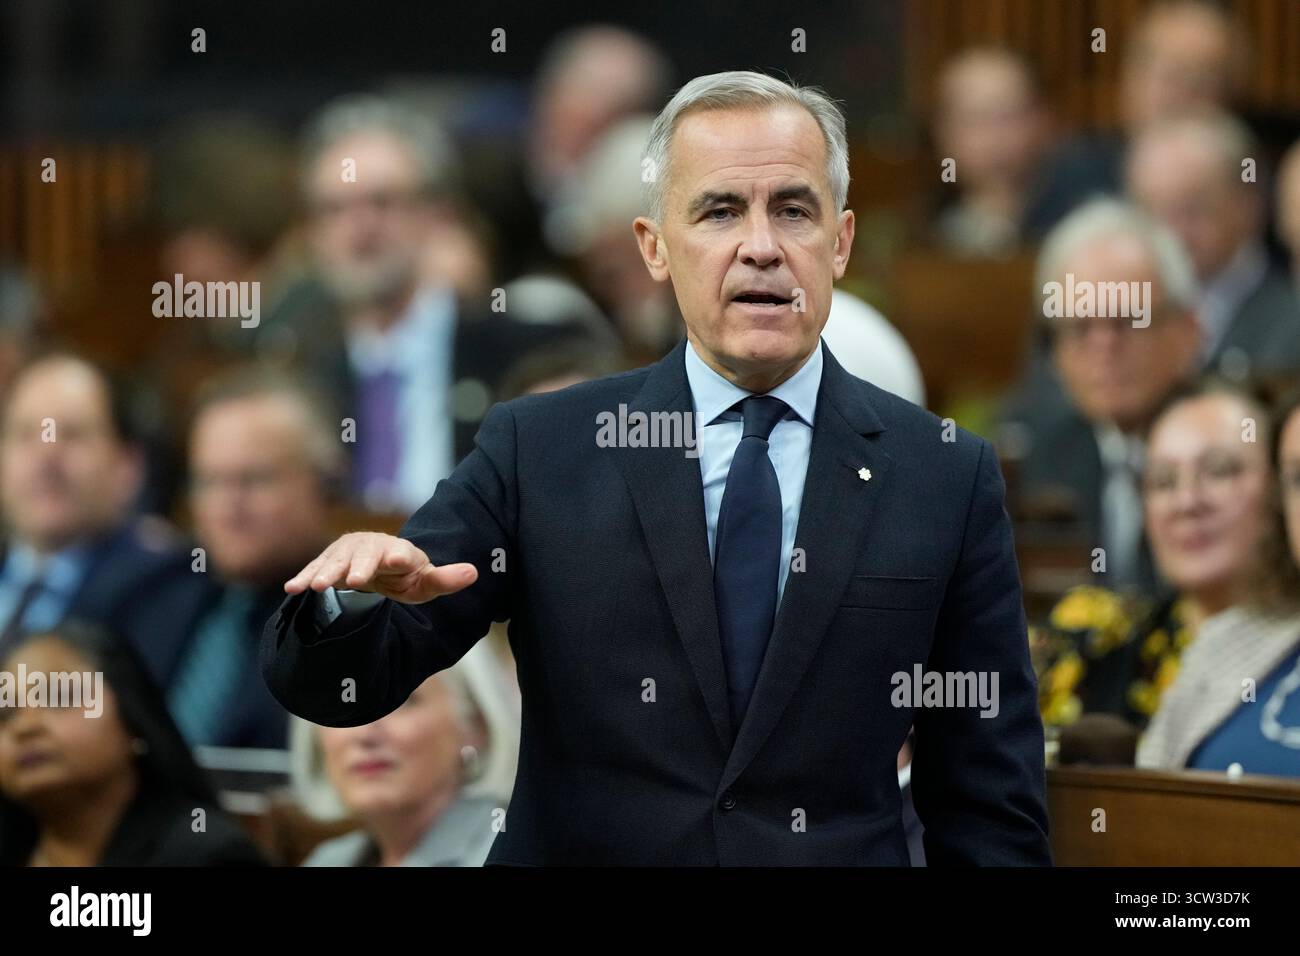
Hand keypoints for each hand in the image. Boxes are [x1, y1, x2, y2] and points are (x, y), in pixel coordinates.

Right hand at [284, 532, 477, 604]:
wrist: (381, 564)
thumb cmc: (407, 576)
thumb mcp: (427, 582)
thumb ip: (446, 579)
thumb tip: (474, 572)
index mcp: (400, 552)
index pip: (401, 553)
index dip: (398, 556)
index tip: (396, 559)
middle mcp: (373, 547)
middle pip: (365, 557)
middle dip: (357, 567)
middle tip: (352, 580)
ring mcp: (349, 551)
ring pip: (336, 562)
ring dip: (324, 573)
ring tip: (314, 588)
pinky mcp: (330, 559)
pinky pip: (316, 568)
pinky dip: (305, 576)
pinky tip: (293, 588)